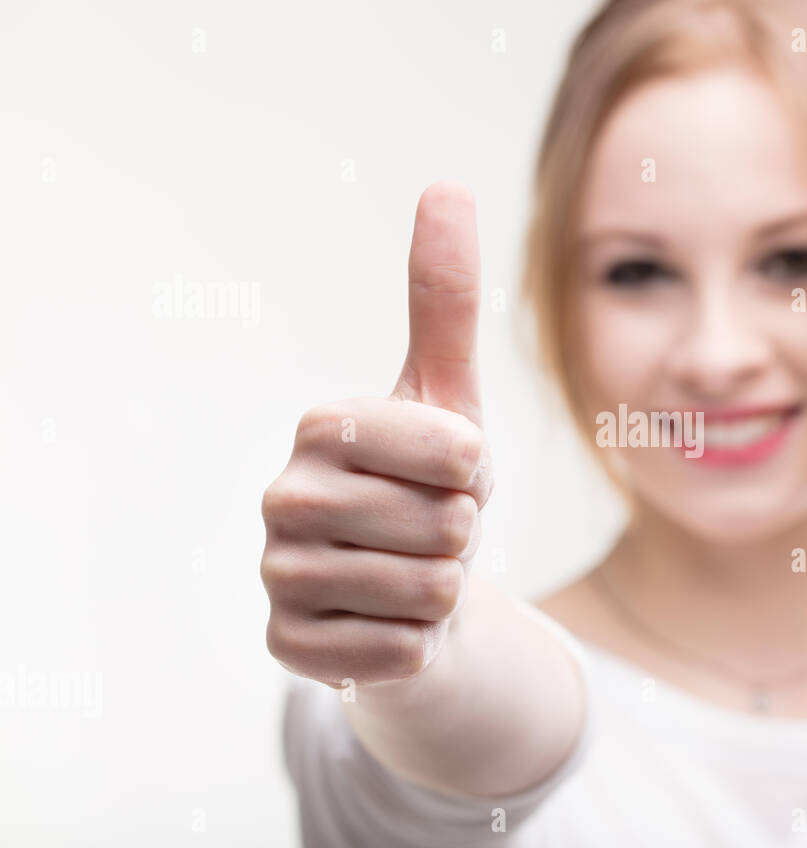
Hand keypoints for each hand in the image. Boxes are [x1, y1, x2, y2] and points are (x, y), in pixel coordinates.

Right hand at [261, 182, 491, 686]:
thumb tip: (445, 184)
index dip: (477, 473)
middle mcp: (284, 497)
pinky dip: (417, 643)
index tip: (447, 473)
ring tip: (412, 572)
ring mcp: (278, 576)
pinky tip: (387, 623)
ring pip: (431, 593)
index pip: (459, 454)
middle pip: (448, 527)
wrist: (407, 586)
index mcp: (321, 426)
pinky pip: (401, 652)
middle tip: (428, 530)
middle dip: (463, 534)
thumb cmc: (430, 484)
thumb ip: (444, 298)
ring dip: (445, 590)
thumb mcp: (449, 395)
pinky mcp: (288, 647)